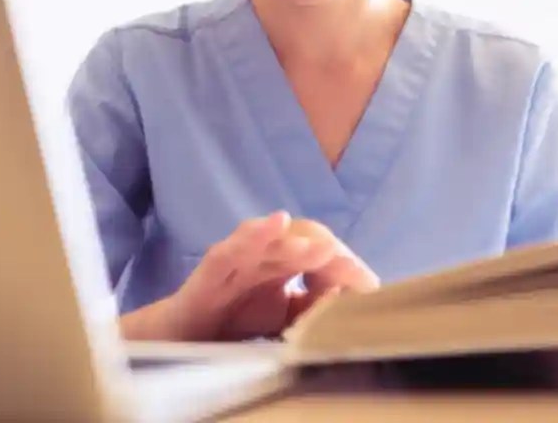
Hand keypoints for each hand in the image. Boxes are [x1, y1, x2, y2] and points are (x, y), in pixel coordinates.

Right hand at [157, 213, 377, 340]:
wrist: (187, 335)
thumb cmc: (238, 319)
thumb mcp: (286, 320)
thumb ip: (313, 308)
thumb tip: (345, 298)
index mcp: (287, 262)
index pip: (323, 255)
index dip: (347, 267)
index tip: (370, 287)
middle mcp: (267, 253)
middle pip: (304, 241)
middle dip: (331, 254)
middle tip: (354, 273)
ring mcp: (242, 255)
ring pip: (274, 240)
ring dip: (299, 242)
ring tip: (323, 249)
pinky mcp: (215, 264)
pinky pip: (235, 245)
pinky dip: (255, 232)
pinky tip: (277, 222)